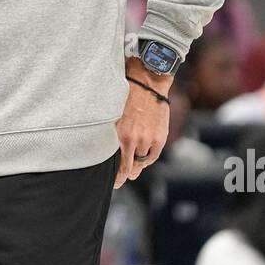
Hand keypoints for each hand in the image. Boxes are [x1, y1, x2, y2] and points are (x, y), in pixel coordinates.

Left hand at [114, 63, 170, 188]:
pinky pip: (153, 155)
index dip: (117, 177)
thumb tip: (104, 146)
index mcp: (120, 135)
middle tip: (123, 179)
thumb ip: (110, 131)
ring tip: (133, 169)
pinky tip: (143, 159)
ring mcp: (148, 139)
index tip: (116, 183)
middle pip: (130, 167)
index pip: (118, 165)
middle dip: (126, 175)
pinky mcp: (160, 137)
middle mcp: (134, 140)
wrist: (148, 82)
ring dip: (137, 166)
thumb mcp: (112, 113)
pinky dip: (148, 159)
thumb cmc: (126, 94)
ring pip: (142, 162)